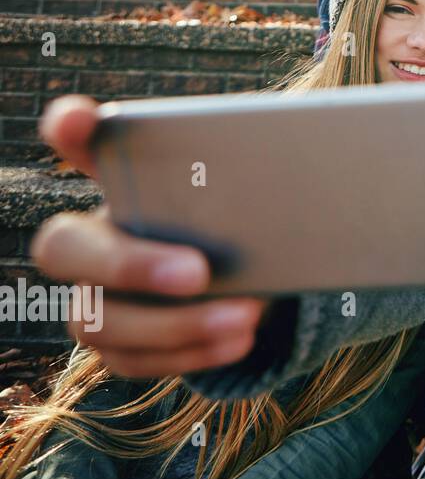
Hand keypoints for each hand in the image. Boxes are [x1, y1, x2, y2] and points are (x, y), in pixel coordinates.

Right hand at [30, 95, 267, 377]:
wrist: (254, 274)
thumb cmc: (244, 215)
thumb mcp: (252, 188)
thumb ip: (254, 170)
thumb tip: (304, 155)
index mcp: (121, 179)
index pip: (75, 141)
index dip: (67, 128)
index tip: (81, 118)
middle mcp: (92, 236)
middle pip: (64, 248)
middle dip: (130, 264)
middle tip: (198, 271)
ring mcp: (96, 295)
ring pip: (99, 321)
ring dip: (176, 325)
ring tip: (245, 314)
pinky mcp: (119, 343)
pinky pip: (134, 360)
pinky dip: (191, 354)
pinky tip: (239, 339)